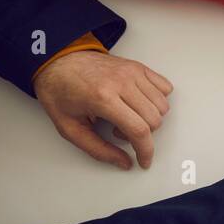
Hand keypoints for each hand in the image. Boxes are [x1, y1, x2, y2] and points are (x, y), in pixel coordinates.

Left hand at [33, 50, 172, 169]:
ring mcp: (132, 73)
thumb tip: (123, 162)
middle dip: (142, 134)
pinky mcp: (138, 67)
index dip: (145, 150)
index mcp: (102, 98)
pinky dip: (158, 100)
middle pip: (154, 119)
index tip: (144, 160)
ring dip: (150, 118)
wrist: (58, 62)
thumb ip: (97, 149)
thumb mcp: (69, 128)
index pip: (138, 130)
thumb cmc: (60, 91)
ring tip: (127, 115)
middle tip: (121, 131)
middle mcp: (122, 83)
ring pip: (162, 105)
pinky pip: (165, 88)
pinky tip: (139, 103)